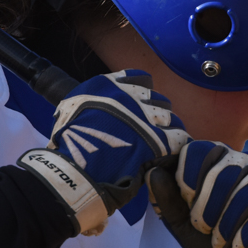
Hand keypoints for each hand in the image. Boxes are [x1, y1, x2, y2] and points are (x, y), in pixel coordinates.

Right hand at [18, 70, 187, 235]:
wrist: (75, 168)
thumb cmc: (68, 143)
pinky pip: (179, 137)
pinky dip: (177, 144)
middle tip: (148, 129)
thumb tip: (97, 107)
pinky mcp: (159, 141)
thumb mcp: (71, 109)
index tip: (138, 106)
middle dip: (155, 113)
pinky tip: (171, 153)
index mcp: (110, 85)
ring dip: (166, 130)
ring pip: (171, 118)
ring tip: (159, 144)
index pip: (141, 79)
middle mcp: (132, 97)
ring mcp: (147, 118)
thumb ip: (90, 102)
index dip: (142, 94)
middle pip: (158, 99)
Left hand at [146, 141, 247, 247]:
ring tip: (221, 243)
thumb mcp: (185, 226)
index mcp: (215, 162)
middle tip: (205, 230)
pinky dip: (246, 234)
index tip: (187, 204)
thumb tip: (152, 173)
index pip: (198, 150)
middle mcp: (243, 162)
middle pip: (221, 172)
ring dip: (226, 226)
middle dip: (206, 209)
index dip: (187, 179)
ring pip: (245, 192)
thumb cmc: (218, 239)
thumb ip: (168, 201)